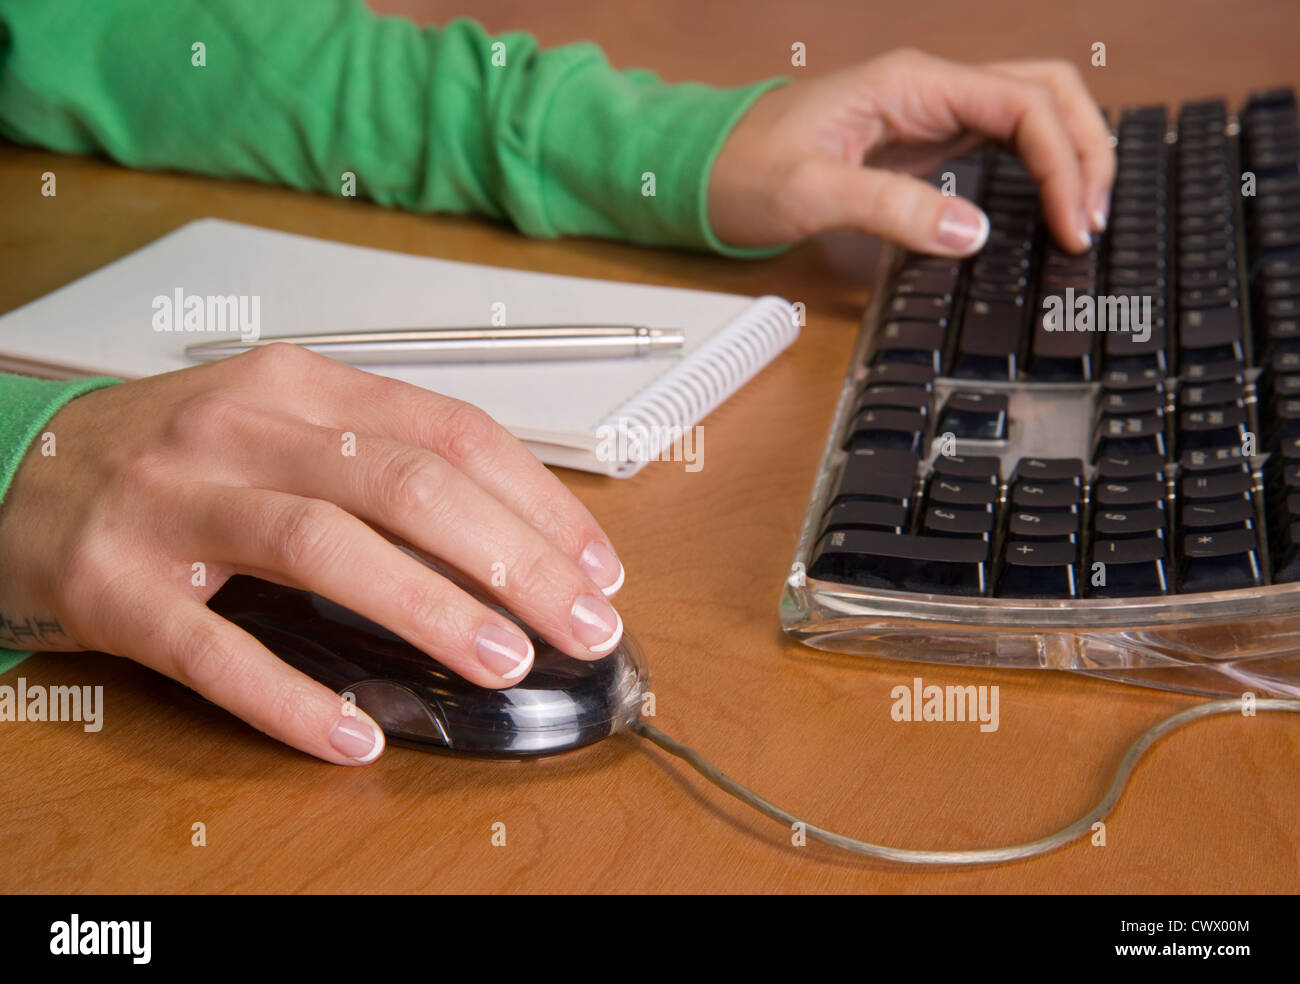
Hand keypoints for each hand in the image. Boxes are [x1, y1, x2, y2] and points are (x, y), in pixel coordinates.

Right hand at [0, 345, 625, 763]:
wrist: (16, 464)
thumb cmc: (175, 453)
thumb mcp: (284, 422)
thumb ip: (383, 458)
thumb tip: (510, 536)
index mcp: (300, 386)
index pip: (450, 433)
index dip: (538, 503)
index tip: (595, 567)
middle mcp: (240, 429)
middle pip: (405, 486)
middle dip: (513, 560)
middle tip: (579, 626)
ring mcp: (173, 504)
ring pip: (324, 549)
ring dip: (429, 610)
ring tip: (504, 663)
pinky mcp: (114, 586)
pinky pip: (215, 651)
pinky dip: (292, 698)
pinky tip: (355, 734)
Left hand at [708, 48, 1114, 256]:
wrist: (702, 169)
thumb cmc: (741, 171)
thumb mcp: (809, 195)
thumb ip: (891, 210)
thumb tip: (973, 232)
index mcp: (910, 84)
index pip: (1023, 103)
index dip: (1063, 163)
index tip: (1073, 225)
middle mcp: (928, 88)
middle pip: (1045, 92)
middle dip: (1086, 149)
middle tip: (1092, 223)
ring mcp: (928, 111)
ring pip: (1030, 111)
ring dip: (1069, 155)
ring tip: (1082, 219)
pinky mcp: (921, 142)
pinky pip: (1001, 139)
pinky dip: (1037, 168)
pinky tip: (1044, 208)